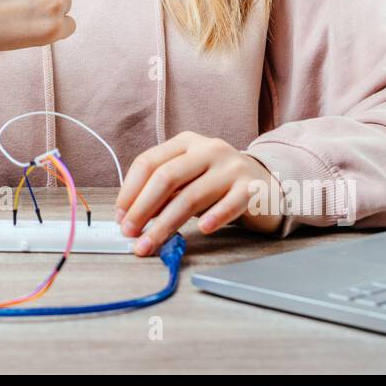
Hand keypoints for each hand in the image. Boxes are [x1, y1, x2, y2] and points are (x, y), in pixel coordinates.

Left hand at [114, 131, 283, 255]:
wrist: (266, 184)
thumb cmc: (218, 184)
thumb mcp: (189, 179)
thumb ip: (164, 191)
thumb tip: (131, 216)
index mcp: (186, 142)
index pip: (149, 162)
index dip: (130, 190)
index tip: (120, 215)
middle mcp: (208, 149)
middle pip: (166, 178)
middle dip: (142, 208)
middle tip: (129, 232)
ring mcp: (232, 167)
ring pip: (192, 196)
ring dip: (166, 224)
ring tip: (150, 243)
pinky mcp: (252, 188)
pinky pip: (230, 204)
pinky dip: (214, 217)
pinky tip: (201, 230)